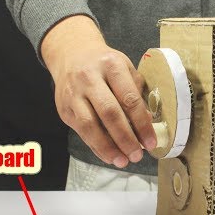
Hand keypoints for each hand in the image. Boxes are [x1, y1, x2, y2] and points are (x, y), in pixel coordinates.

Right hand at [41, 15, 155, 167]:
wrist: (71, 53)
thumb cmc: (105, 64)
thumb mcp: (125, 67)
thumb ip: (137, 92)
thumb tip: (147, 122)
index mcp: (111, 65)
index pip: (129, 99)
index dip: (142, 124)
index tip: (151, 141)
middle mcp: (89, 78)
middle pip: (109, 113)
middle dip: (125, 138)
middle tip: (137, 155)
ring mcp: (73, 94)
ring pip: (90, 126)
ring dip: (108, 147)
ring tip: (123, 161)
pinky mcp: (63, 108)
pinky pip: (81, 131)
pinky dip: (96, 146)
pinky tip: (109, 155)